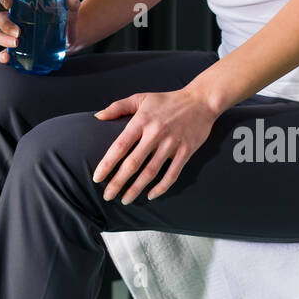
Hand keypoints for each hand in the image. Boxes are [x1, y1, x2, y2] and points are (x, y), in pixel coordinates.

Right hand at [0, 0, 81, 63]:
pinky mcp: (19, 50)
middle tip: (19, 32)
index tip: (8, 3)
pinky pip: (5, 53)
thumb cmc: (67, 20)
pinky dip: (3, 56)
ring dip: (4, 39)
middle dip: (5, 24)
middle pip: (0, 18)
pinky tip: (7, 58)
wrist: (71, 39)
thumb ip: (72, 4)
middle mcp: (17, 19)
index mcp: (24, 5)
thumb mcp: (71, 11)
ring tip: (16, 44)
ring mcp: (16, 35)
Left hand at [92, 87, 218, 202]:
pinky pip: (172, 174)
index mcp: (142, 121)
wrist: (201, 101)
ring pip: (151, 172)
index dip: (107, 164)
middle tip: (107, 195)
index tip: (97, 178)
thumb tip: (97, 117)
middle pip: (133, 163)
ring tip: (125, 200)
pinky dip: (162, 187)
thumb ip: (118, 107)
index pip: (120, 146)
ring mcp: (172, 143)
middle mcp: (155, 133)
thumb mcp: (141, 98)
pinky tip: (151, 195)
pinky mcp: (186, 151)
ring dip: (136, 188)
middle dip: (118, 182)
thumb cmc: (167, 100)